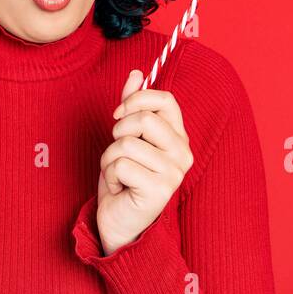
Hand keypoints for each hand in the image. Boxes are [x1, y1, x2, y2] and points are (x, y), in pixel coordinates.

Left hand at [93, 69, 193, 254]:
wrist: (119, 220)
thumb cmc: (124, 178)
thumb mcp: (126, 137)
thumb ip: (132, 107)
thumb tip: (136, 73)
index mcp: (178, 137)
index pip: (165, 100)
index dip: (136, 100)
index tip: (118, 114)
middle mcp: (182, 153)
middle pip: (144, 119)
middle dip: (118, 131)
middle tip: (118, 151)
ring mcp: (174, 173)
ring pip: (127, 143)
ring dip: (110, 158)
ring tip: (119, 174)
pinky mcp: (160, 190)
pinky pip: (121, 165)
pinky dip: (110, 175)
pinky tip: (120, 188)